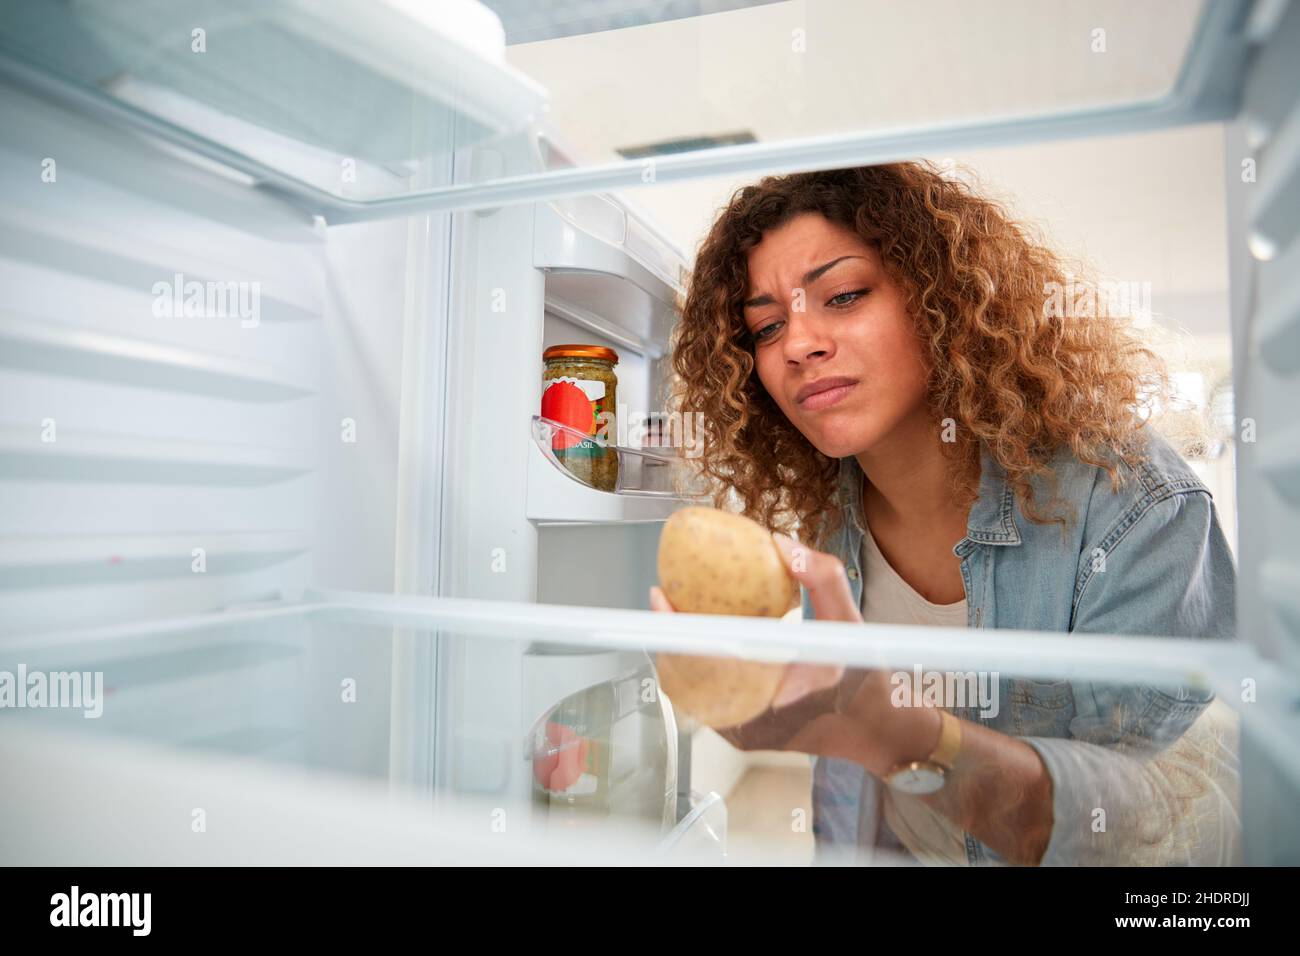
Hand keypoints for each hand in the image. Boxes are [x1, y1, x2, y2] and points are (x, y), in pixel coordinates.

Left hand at [649, 535, 938, 773]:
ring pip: (692, 690)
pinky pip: (705, 702)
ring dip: (681, 651)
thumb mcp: (851, 620)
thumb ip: (823, 577)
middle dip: (671, 633)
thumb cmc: (863, 678)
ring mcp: (741, 734)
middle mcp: (753, 719)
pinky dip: (698, 672)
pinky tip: (701, 645)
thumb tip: (781, 543)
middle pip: (688, 673)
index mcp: (778, 688)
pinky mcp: (740, 741)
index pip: (707, 656)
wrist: (874, 732)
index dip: (676, 626)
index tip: (661, 597)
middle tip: (666, 600)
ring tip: (678, 617)